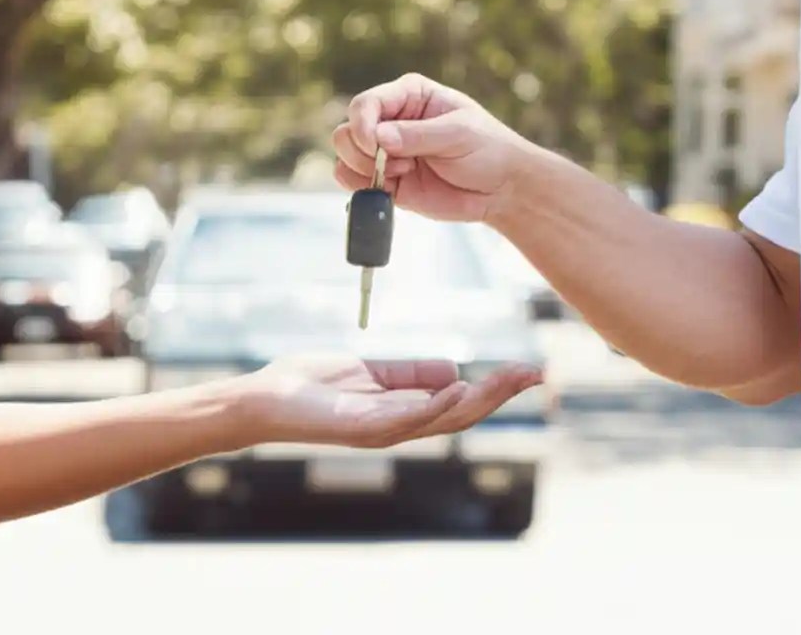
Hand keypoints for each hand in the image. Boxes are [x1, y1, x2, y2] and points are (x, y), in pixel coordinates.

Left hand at [242, 354, 543, 448]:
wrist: (265, 398)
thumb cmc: (310, 385)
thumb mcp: (370, 371)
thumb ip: (410, 372)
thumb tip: (455, 370)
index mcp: (404, 411)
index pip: (461, 401)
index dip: (497, 388)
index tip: (529, 371)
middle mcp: (400, 426)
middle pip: (463, 413)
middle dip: (501, 394)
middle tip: (536, 374)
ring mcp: (384, 430)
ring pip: (444, 418)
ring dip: (481, 398)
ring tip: (511, 378)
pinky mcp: (363, 428)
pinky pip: (407, 419)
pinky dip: (436, 404)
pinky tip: (460, 387)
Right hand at [332, 73, 541, 221]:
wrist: (501, 188)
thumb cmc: (487, 150)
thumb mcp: (458, 134)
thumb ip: (417, 135)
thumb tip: (377, 137)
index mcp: (409, 95)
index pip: (366, 104)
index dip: (362, 124)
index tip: (375, 144)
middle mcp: (391, 120)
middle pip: (347, 130)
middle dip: (363, 151)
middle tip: (398, 163)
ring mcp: (386, 152)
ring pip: (344, 156)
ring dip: (364, 170)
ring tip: (403, 173)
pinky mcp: (386, 181)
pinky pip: (352, 182)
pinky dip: (364, 188)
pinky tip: (395, 187)